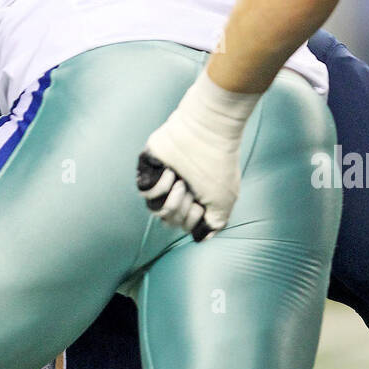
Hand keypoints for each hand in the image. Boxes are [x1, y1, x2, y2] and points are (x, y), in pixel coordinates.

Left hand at [136, 75, 258, 239]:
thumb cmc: (218, 166)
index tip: (201, 207)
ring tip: (180, 183)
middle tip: (191, 191)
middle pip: (169, 220)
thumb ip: (213, 223)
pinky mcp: (150, 167)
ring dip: (170, 201)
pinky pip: (144, 190)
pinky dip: (158, 187)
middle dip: (181, 212)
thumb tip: (200, 236)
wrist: (208, 132)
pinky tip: (170, 173)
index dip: (191, 222)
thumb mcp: (224, 201)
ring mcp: (163, 179)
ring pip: (155, 210)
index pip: (184, 226)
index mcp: (196, 196)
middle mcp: (179, 189)